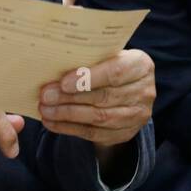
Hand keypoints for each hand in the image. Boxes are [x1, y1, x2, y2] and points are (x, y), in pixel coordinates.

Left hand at [38, 49, 153, 146]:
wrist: (127, 89)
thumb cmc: (110, 65)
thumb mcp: (107, 56)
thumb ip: (89, 59)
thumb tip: (53, 66)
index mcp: (141, 65)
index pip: (116, 72)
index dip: (89, 78)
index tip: (63, 83)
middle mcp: (144, 91)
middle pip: (104, 97)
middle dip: (70, 98)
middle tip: (46, 96)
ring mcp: (137, 115)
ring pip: (98, 118)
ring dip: (67, 115)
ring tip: (45, 109)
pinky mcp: (126, 133)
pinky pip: (94, 133)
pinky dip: (69, 128)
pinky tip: (52, 123)